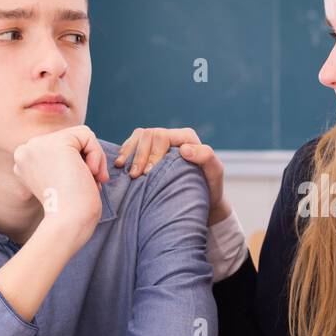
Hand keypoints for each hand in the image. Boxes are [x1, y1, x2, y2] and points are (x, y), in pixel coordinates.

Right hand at [11, 125, 108, 248]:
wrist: (68, 223)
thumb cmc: (71, 210)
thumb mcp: (61, 181)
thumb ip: (62, 163)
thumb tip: (81, 152)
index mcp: (24, 161)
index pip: (60, 149)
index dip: (77, 165)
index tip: (80, 186)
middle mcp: (26, 149)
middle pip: (69, 140)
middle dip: (86, 161)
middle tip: (92, 183)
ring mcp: (38, 144)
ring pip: (79, 136)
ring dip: (93, 159)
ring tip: (92, 180)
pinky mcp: (57, 142)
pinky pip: (87, 135)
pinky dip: (97, 154)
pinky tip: (90, 173)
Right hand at [115, 126, 229, 224]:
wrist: (201, 200)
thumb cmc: (209, 188)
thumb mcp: (215, 174)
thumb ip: (206, 157)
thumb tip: (184, 149)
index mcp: (187, 137)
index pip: (162, 136)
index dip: (152, 153)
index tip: (147, 173)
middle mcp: (172, 136)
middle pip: (148, 135)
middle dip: (138, 155)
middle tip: (134, 177)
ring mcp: (160, 142)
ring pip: (138, 137)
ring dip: (128, 152)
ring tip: (121, 168)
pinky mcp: (150, 151)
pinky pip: (133, 144)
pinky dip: (125, 152)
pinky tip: (120, 165)